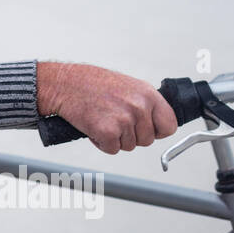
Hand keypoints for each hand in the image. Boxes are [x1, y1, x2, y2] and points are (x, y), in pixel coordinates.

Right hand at [37, 62, 178, 154]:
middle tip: (114, 120)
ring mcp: (124, 120)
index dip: (157, 131)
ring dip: (114, 138)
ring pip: (129, 146)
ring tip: (102, 118)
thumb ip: (144, 103)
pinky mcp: (108, 132)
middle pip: (147, 140)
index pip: (169, 125)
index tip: (147, 130)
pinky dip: (101, 142)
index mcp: (148, 94)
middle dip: (131, 135)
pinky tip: (93, 126)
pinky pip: (112, 149)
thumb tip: (157, 121)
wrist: (64, 83)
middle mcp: (139, 107)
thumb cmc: (91, 83)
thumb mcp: (127, 86)